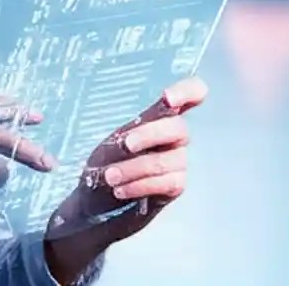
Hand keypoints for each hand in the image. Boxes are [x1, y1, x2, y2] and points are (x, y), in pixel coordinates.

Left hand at [42, 77, 207, 282]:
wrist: (97, 198)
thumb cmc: (106, 160)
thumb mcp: (112, 139)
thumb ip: (132, 127)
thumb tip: (142, 125)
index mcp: (160, 114)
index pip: (191, 91)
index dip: (187, 91)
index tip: (168, 99)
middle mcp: (175, 135)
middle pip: (178, 128)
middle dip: (149, 135)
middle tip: (124, 145)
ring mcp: (178, 160)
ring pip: (166, 160)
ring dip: (134, 168)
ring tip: (109, 177)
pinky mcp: (176, 184)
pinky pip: (165, 183)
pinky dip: (139, 186)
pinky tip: (120, 190)